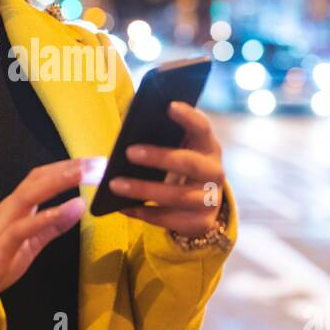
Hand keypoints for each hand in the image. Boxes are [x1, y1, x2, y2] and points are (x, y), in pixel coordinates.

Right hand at [0, 158, 89, 309]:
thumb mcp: (33, 241)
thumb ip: (53, 225)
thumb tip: (79, 208)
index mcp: (17, 205)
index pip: (42, 178)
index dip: (66, 167)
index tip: (92, 163)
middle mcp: (11, 207)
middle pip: (39, 179)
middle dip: (67, 168)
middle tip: (95, 163)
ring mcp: (6, 222)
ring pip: (31, 194)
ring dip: (59, 182)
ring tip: (83, 174)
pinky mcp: (5, 241)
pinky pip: (27, 225)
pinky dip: (49, 214)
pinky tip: (70, 208)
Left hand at [112, 101, 225, 236]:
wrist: (202, 204)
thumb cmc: (180, 167)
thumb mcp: (177, 150)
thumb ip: (161, 138)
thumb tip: (128, 129)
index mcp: (208, 146)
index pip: (202, 127)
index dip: (188, 117)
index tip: (169, 106)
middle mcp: (214, 172)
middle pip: (189, 164)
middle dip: (159, 157)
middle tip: (129, 152)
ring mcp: (210, 199)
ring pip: (178, 196)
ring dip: (144, 189)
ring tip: (115, 184)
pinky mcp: (201, 223)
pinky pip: (170, 219)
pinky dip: (145, 213)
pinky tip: (123, 206)